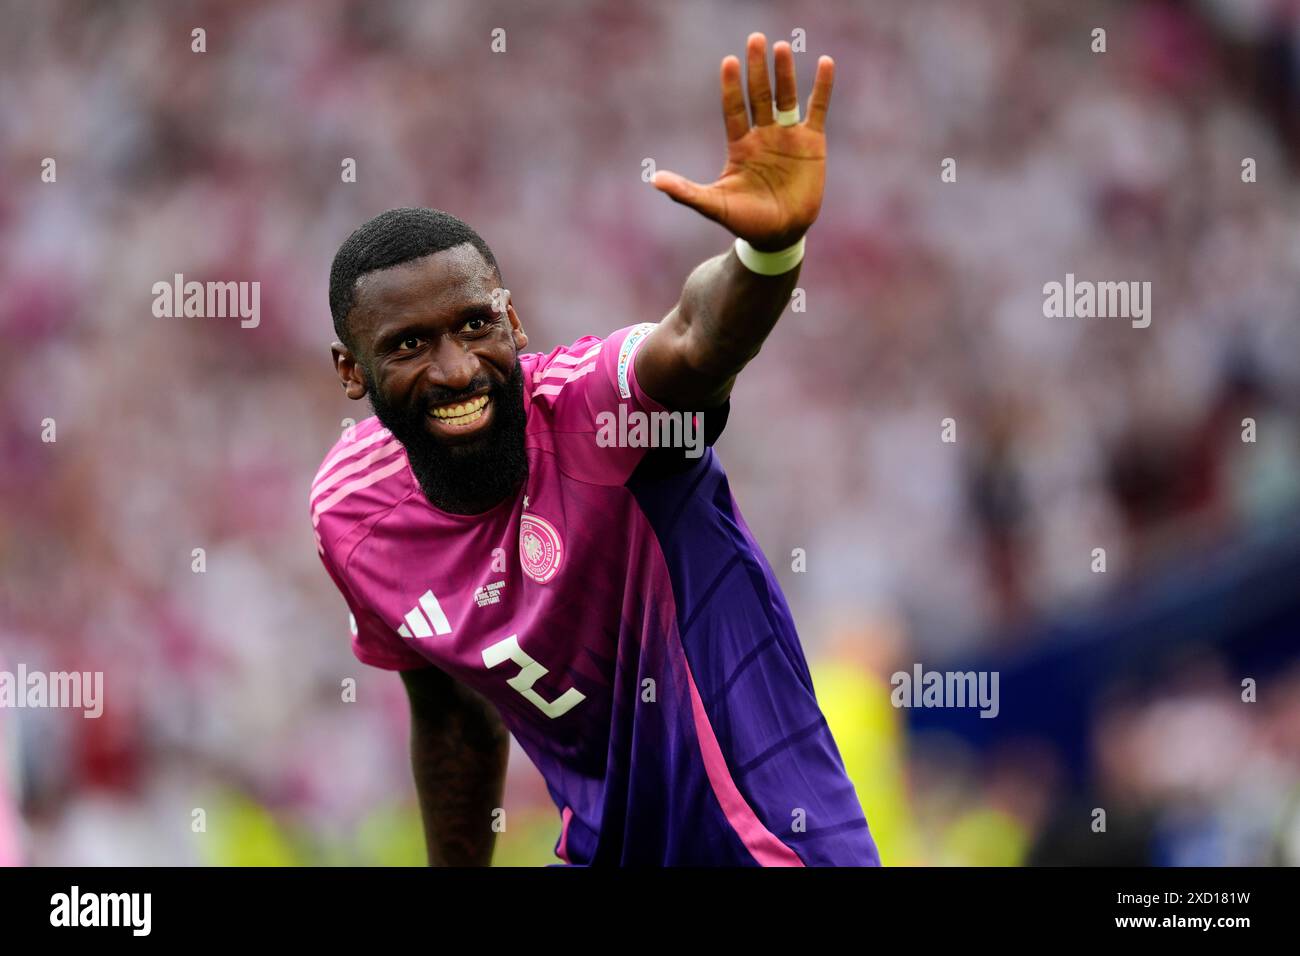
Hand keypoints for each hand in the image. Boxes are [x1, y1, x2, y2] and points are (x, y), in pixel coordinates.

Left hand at [651, 33, 833, 251]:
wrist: (780, 235)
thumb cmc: (745, 222)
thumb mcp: (715, 205)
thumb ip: (686, 192)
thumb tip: (654, 180)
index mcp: (740, 145)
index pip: (734, 109)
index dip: (732, 87)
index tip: (729, 62)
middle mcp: (763, 134)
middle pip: (760, 95)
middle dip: (757, 69)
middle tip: (755, 39)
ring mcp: (788, 137)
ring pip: (787, 97)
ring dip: (784, 73)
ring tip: (782, 47)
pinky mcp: (812, 143)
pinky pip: (818, 109)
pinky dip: (822, 87)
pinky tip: (824, 63)